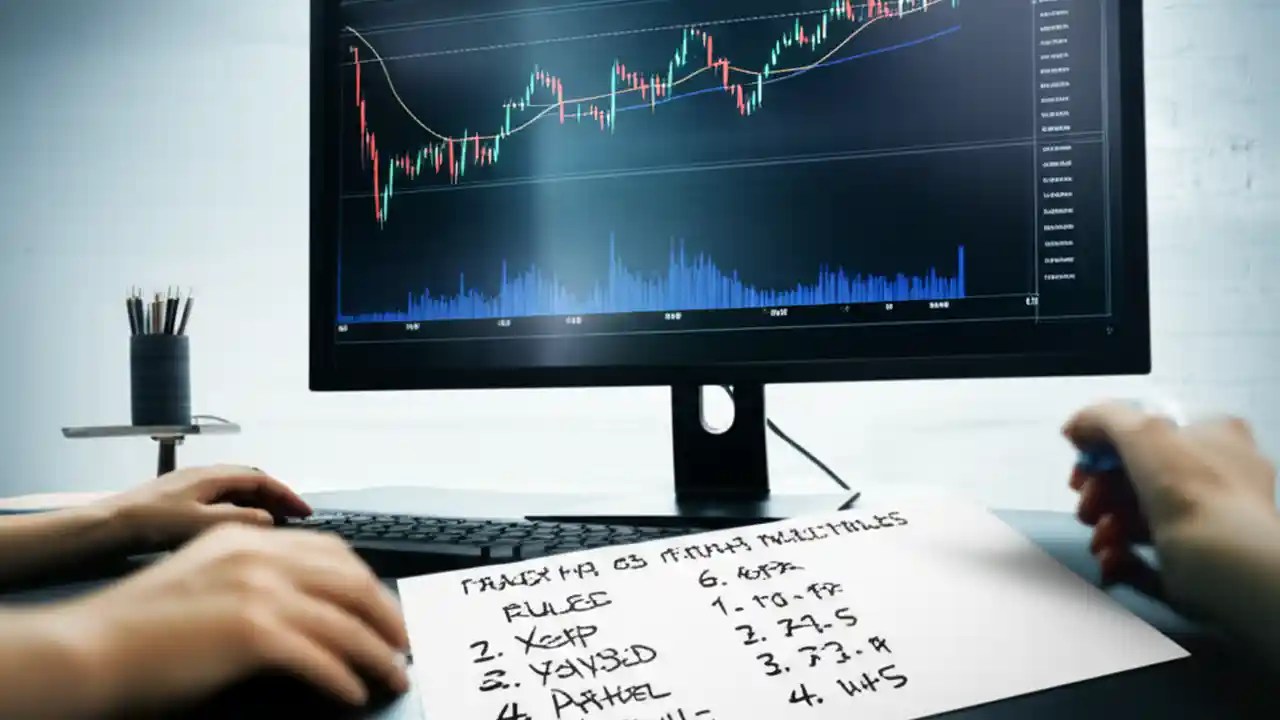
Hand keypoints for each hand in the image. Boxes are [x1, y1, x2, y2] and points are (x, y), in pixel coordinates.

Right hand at [62, 524, 408, 714]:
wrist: (91, 648)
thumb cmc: (139, 625)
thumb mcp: (205, 578)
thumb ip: (253, 578)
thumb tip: (303, 606)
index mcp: (248, 541)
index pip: (332, 552)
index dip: (366, 581)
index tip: (383, 605)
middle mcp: (260, 558)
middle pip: (352, 583)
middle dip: (386, 616)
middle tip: (403, 642)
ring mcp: (259, 592)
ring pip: (346, 623)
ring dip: (378, 654)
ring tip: (393, 675)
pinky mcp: (254, 632)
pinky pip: (321, 658)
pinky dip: (344, 678)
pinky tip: (354, 692)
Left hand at [98, 465, 311, 551]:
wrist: (108, 525)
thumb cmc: (148, 523)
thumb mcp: (201, 524)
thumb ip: (240, 519)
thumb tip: (269, 519)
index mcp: (212, 476)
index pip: (261, 479)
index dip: (287, 494)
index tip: (304, 511)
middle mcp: (204, 475)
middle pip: (251, 481)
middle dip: (276, 498)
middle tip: (294, 517)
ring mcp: (192, 485)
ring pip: (236, 490)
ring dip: (258, 504)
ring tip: (272, 525)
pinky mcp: (181, 498)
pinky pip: (222, 498)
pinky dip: (240, 510)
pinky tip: (239, 529)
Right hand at [1063, 402, 1277, 602]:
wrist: (1228, 569)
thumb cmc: (1191, 491)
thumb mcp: (1141, 432)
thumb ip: (1102, 419)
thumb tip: (1076, 429)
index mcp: (1216, 439)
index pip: (1154, 434)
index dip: (1109, 448)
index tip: (1083, 467)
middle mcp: (1218, 480)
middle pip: (1139, 480)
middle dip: (1101, 495)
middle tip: (1088, 507)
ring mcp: (1209, 527)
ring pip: (1139, 522)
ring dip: (1107, 529)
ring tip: (1103, 540)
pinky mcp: (1196, 569)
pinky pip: (1146, 559)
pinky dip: (1122, 558)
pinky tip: (1112, 560)